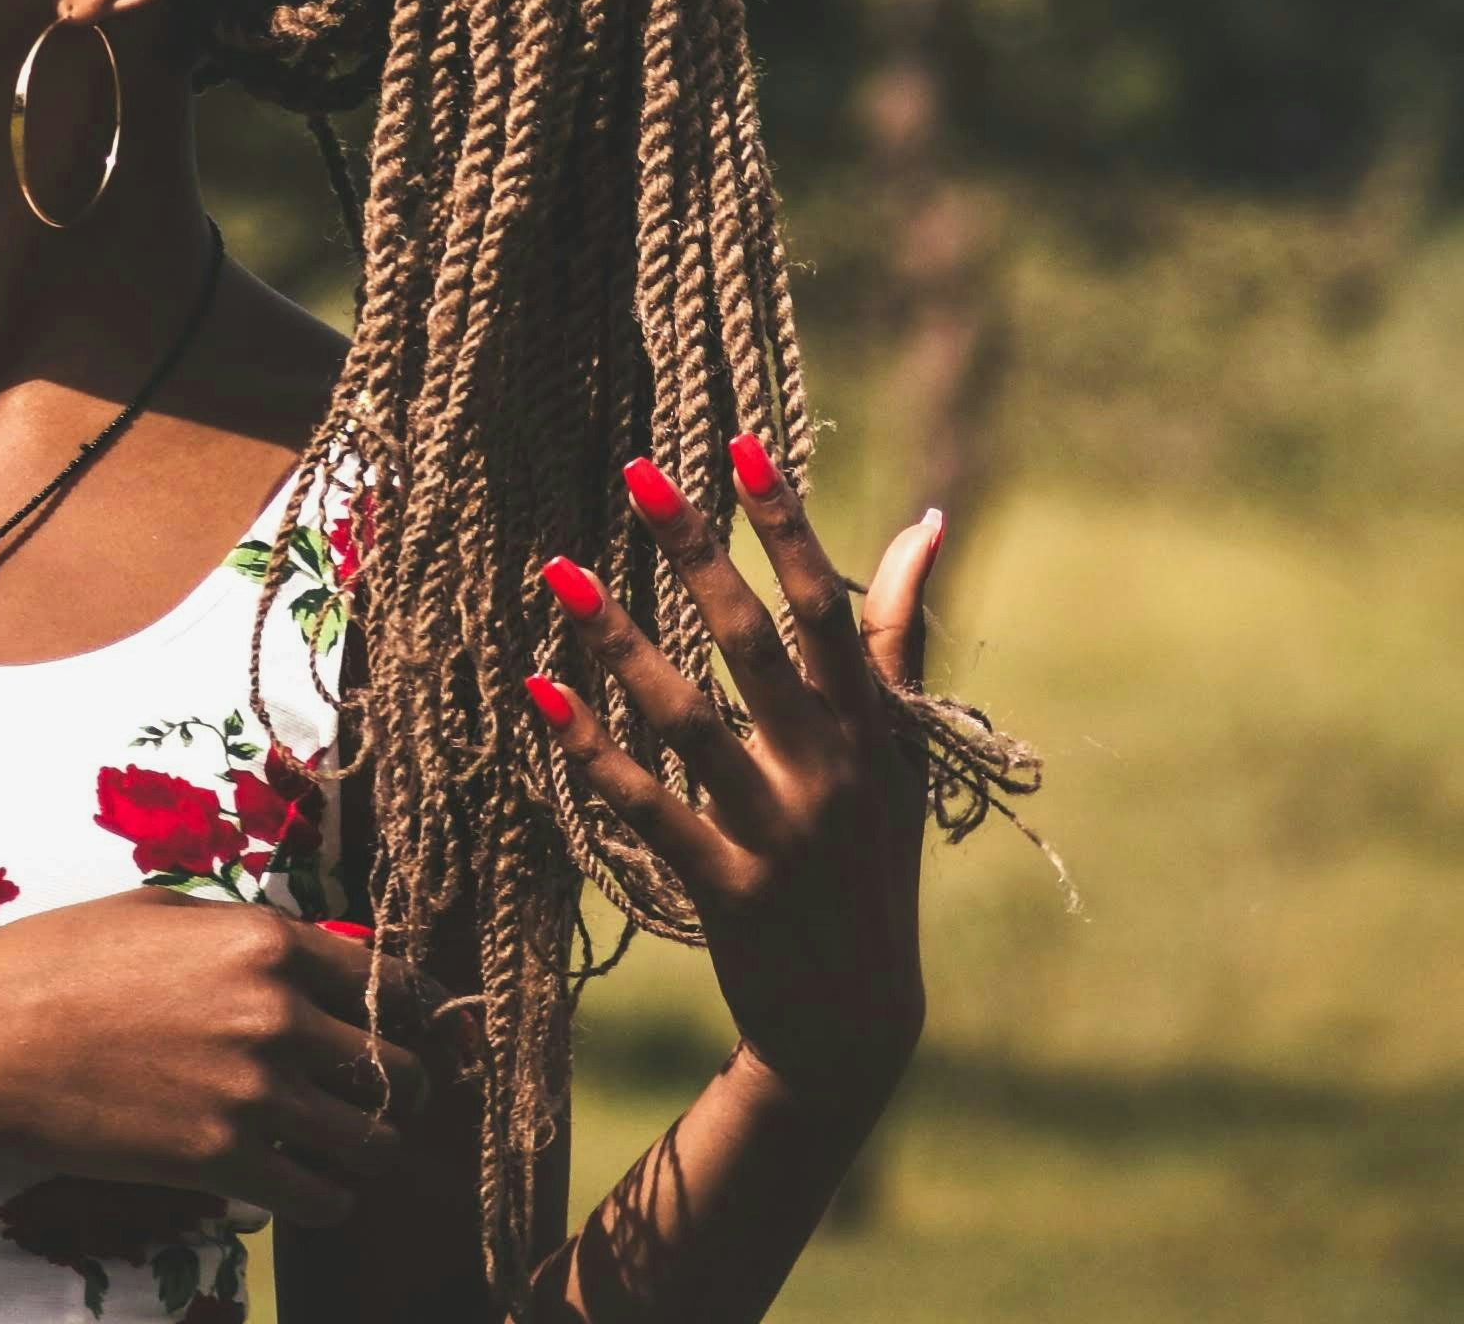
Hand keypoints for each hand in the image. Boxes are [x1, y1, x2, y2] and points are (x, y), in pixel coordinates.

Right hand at [0, 885, 481, 1223]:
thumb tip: (297, 955)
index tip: (429, 1034)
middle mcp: (274, 1010)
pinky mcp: (221, 1157)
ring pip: (370, 1137)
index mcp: (264, 940)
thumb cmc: (54, 963)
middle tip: (391, 1103)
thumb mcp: (157, 914)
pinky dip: (326, 1201)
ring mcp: (252, 1088)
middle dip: (400, 1088)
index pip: (386, 979)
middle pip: (392, 1064)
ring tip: (356, 1156)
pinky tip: (314, 1196)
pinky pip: (318, 1196)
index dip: (417, 1013)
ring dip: (371, 1150)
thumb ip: (239, 935)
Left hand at [523, 437, 942, 1129]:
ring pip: (688, 719)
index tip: (740, 444)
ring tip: (559, 569)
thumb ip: (896, 638)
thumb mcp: (903, 753)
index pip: (828, 606)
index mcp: (871, 728)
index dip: (787, 524)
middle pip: (754, 643)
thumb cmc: (873, 863)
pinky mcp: (725, 887)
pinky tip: (538, 690)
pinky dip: (590, 749)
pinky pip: (645, 806)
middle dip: (697, 552)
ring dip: (620, 640)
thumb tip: (924, 519)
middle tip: (635, 470)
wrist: (856, 1020)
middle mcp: (831, 771)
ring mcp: (778, 833)